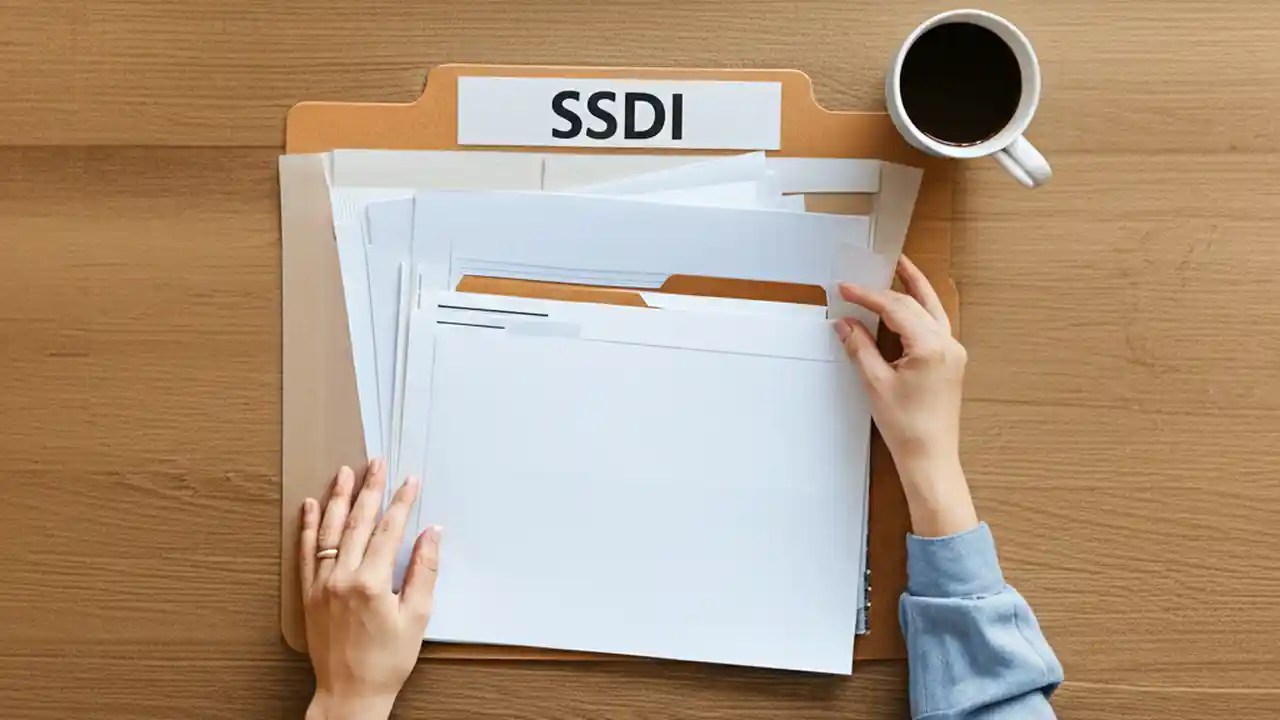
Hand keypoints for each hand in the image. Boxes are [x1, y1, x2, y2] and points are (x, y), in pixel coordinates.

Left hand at [299, 460, 442, 719]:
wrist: (351, 693)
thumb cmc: (387, 661)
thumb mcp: (417, 617)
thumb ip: (424, 571)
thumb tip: (431, 533)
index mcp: (372, 583)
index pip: (389, 530)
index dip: (401, 502)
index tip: (409, 481)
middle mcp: (342, 578)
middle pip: (358, 522)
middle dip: (370, 489)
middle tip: (377, 463)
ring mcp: (322, 584)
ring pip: (330, 531)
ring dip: (339, 499)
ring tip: (345, 473)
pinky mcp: (310, 594)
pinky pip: (307, 552)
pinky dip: (309, 527)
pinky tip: (312, 506)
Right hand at [834, 255, 977, 536]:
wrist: (930, 458)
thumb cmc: (906, 426)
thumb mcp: (875, 383)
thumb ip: (860, 347)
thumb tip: (845, 323)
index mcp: (931, 346)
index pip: (896, 307)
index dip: (868, 295)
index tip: (846, 288)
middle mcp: (948, 344)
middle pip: (919, 302)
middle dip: (897, 282)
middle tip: (883, 262)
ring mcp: (953, 353)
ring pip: (934, 309)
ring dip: (917, 289)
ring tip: (903, 269)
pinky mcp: (951, 362)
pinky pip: (937, 325)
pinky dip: (921, 310)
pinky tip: (907, 307)